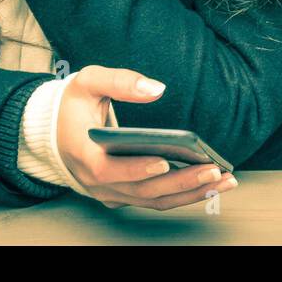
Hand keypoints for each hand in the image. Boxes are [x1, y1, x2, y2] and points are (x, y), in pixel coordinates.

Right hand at [55, 65, 236, 209]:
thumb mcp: (87, 82)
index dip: (137, 168)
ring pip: (155, 200)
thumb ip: (119, 81)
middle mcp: (97, 182)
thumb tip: (156, 88)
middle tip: (213, 170)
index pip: (110, 170)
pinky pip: (157, 200)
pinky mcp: (125, 195)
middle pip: (143, 191)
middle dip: (180, 182)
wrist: (57, 132)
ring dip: (191, 193)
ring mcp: (112, 193)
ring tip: (225, 179)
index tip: (165, 160)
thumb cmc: (74, 106)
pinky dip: (185, 194)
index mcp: (84, 154)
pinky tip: (212, 184)